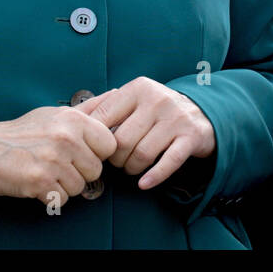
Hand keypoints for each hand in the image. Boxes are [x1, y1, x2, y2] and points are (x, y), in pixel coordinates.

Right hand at [0, 105, 115, 207]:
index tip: (78, 152)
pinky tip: (37, 182)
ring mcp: (54, 160)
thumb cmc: (21, 133)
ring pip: (80, 187)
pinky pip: (62, 199)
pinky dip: (50, 196)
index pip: (109, 145)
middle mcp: (66, 138)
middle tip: (56, 163)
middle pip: (96, 170)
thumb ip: (89, 109)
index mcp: (74, 119)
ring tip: (45, 171)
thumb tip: (116, 93)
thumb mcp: (55, 114)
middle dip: (79, 172)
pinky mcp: (40, 181)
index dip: (96, 153)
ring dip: (64, 185)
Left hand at [76, 76, 215, 189]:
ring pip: (142, 154)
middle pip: (122, 141)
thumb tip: (72, 116)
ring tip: (132, 167)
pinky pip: (168, 163)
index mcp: (138, 88)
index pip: (104, 118)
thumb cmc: (156, 110)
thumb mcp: (133, 99)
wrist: (201, 113)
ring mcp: (175, 118)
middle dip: (116, 158)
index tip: (97, 149)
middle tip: (118, 161)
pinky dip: (153, 177)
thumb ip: (105, 106)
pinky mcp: (190, 137)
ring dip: (132, 168)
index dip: (96, 140)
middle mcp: (157, 100)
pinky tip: (144, 183)